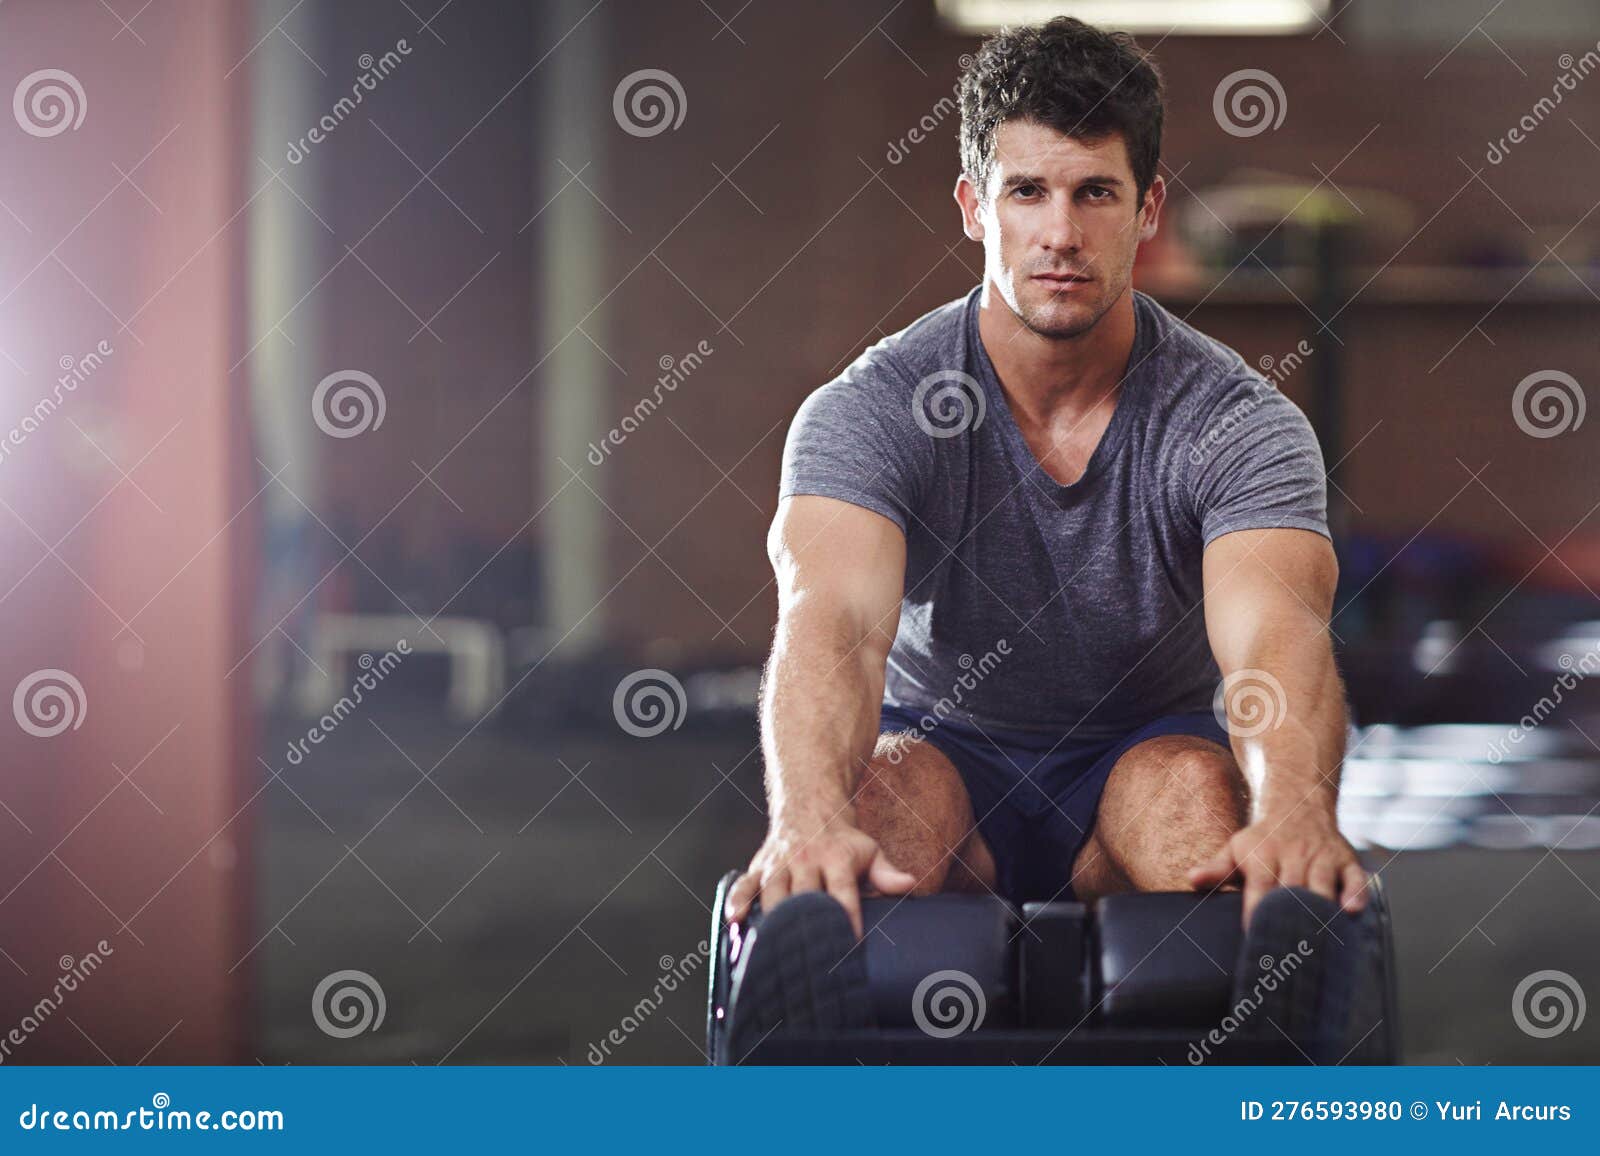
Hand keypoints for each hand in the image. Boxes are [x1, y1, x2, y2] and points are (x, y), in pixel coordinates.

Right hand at [723, 817, 916, 937]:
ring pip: (773, 892)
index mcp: (837, 858)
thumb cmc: (844, 840)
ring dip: (773, 920)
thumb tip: (910, 885)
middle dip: (807, 925)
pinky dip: (738, 901)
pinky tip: (734, 920)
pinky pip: (745, 884)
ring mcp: (780, 863)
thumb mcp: (870, 850)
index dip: (847, 916)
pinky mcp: (759, 866)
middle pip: (805, 895)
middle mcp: (806, 860)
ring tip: (773, 951)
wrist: (810, 805)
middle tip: (809, 959)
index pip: (843, 891)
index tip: (850, 943)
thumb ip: (887, 873)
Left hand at [1187, 813, 1367, 926]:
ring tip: (1317, 944)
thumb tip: (1192, 879)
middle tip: (1287, 953)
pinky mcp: (1347, 860)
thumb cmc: (1262, 840)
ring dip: (1320, 912)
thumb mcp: (1235, 849)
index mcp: (1263, 855)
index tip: (1253, 937)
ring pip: (1323, 886)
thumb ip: (1217, 869)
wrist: (1299, 806)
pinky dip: (1355, 894)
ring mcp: (1322, 858)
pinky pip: (1355, 878)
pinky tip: (1351, 912)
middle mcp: (1294, 856)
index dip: (1257, 911)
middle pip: (1293, 891)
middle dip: (1290, 920)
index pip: (1260, 886)